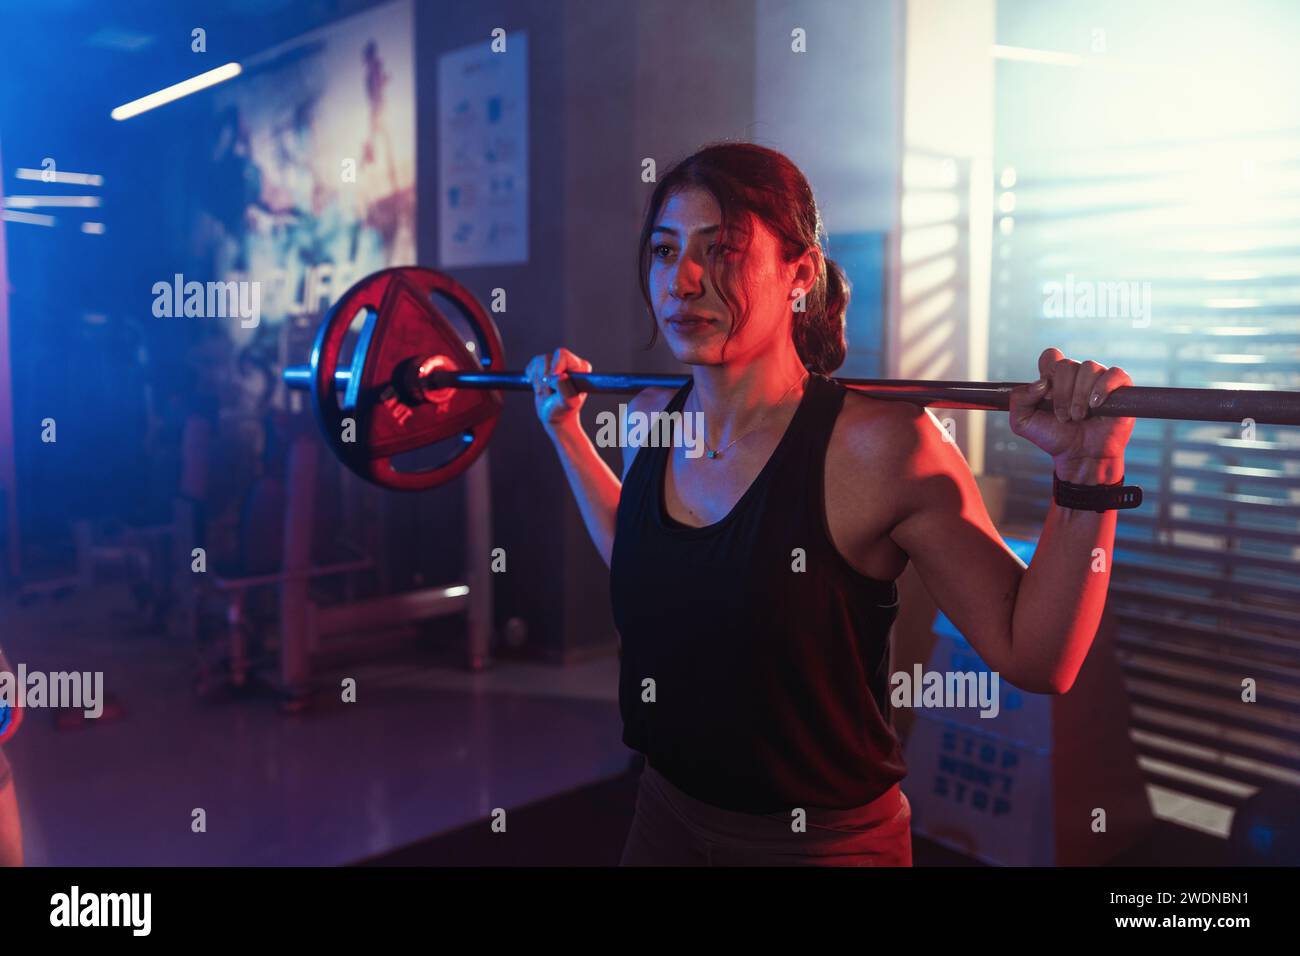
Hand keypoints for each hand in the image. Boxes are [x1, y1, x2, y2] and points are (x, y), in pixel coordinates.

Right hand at [526, 347, 591, 431]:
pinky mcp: (543, 366)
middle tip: (550, 392)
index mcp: (581, 368)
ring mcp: (555, 363)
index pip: (563, 355)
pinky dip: (532, 378)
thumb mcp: (567, 403)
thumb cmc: (563, 411)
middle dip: (544, 378)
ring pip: (538, 361)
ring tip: (546, 391)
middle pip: (548, 358)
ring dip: (538, 380)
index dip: (554, 366)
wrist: (553, 416)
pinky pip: (531, 365)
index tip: (551, 381)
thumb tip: (560, 376)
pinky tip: (540, 387)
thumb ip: (565, 389)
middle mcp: (569, 362)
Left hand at [1008, 348, 1134, 474]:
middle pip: (1066, 365)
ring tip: (1078, 416)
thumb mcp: (1023, 423)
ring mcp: (1098, 381)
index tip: (1046, 395)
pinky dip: (1103, 388)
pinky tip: (1095, 405)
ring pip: (1089, 367)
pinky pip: (1115, 373)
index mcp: (1055, 379)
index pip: (1051, 356)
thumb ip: (1019, 400)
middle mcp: (1077, 376)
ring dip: (1080, 395)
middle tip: (1063, 416)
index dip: (1047, 371)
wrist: (1080, 456)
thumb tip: (1042, 382)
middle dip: (1062, 393)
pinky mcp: (1120, 389)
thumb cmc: (1054, 438)